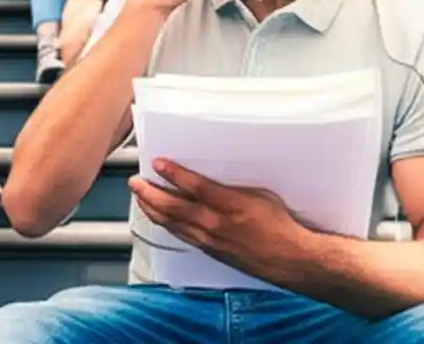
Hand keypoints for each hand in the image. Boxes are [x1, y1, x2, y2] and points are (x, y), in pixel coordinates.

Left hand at [129, 158, 303, 273]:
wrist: (288, 258)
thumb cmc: (279, 225)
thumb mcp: (261, 195)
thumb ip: (233, 187)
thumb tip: (214, 177)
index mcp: (232, 205)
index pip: (196, 187)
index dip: (175, 174)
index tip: (159, 163)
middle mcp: (216, 224)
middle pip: (175, 207)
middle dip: (151, 193)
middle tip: (135, 182)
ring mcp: (210, 240)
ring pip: (173, 224)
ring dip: (153, 210)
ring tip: (139, 197)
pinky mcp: (210, 251)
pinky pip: (181, 236)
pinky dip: (166, 225)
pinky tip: (158, 218)